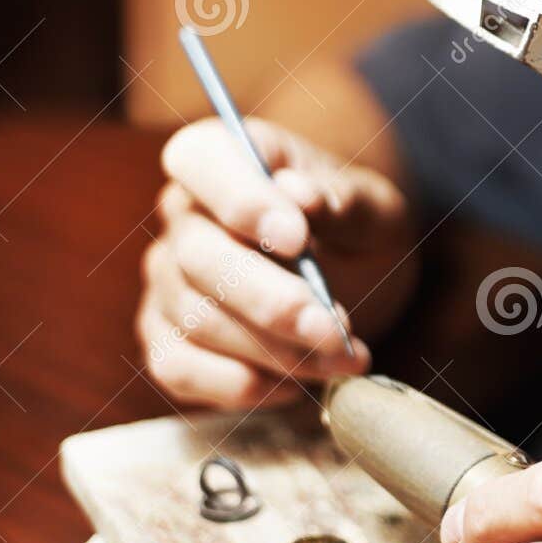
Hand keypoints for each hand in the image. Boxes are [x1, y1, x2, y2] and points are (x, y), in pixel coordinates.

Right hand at [136, 116, 413, 408]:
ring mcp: (167, 278)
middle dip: (271, 302)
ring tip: (343, 359)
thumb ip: (342, 198)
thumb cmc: (359, 226)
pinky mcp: (167, 336)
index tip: (296, 239)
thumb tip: (299, 195)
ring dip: (274, 352)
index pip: (201, 161)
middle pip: (198, 257)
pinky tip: (295, 386)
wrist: (358, 271)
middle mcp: (183, 213)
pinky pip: (178, 368)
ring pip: (195, 320)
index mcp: (224, 155)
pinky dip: (238, 386)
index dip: (240, 201)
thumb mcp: (374, 206)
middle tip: (335, 330)